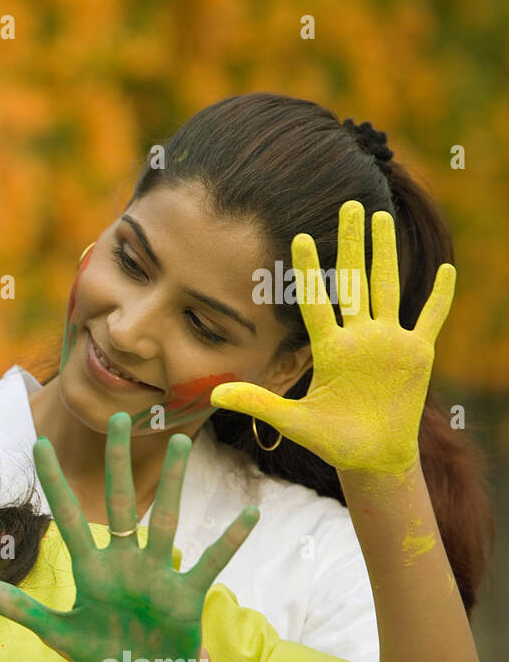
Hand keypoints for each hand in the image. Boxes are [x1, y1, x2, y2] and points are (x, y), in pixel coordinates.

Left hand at [0, 412, 258, 661]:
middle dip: (118, 462)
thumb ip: (21, 610)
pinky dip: (228, 541)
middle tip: (119, 418)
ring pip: (167, 520)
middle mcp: (125, 561)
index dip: (53, 482)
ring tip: (183, 442)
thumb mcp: (58, 634)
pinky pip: (209, 563)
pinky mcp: (185, 594)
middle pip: (121, 502)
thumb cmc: (107, 653)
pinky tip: (248, 514)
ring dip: (176, 483)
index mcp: (93, 569)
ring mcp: (157, 574)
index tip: (39, 445)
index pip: (68, 516)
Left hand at [210, 201, 454, 474]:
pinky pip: (431, 319)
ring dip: (387, 253)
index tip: (298, 236)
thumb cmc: (330, 439)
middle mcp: (358, 338)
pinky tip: (447, 269)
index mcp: (329, 350)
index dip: (309, 270)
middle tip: (349, 204)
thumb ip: (258, 404)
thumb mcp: (292, 422)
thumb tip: (214, 394)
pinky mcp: (417, 354)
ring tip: (381, 218)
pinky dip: (441, 296)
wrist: (370, 457)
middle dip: (352, 243)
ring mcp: (388, 342)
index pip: (315, 301)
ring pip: (388, 287)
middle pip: (354, 280)